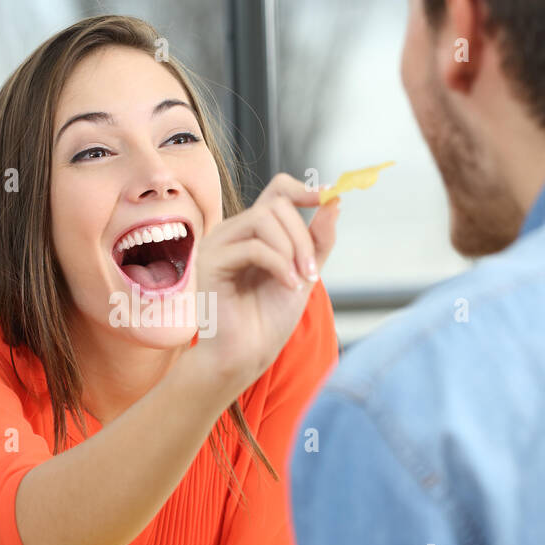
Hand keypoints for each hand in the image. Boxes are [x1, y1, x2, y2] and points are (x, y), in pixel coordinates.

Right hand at [190, 173, 340, 392]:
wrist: (247, 354)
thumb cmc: (269, 320)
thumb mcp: (305, 273)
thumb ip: (318, 239)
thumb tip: (334, 202)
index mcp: (253, 232)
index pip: (276, 190)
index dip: (304, 189)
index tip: (327, 198)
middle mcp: (233, 232)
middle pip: (276, 205)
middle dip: (303, 236)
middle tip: (313, 272)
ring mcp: (218, 244)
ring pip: (264, 219)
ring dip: (292, 249)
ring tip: (299, 280)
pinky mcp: (210, 261)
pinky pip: (253, 246)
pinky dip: (278, 265)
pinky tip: (286, 286)